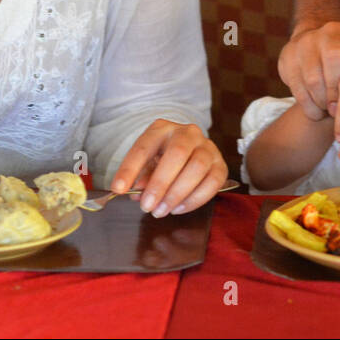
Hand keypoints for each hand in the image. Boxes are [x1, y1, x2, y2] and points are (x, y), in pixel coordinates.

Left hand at [111, 121, 225, 216]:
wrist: (191, 153)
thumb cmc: (163, 160)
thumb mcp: (147, 164)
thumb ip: (141, 176)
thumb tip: (137, 192)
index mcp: (163, 129)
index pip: (145, 146)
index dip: (130, 168)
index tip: (118, 189)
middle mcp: (188, 133)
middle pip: (178, 154)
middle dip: (160, 183)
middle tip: (147, 206)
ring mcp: (208, 148)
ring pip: (197, 168)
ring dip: (177, 194)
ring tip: (161, 211)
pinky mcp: (221, 165)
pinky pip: (213, 182)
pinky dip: (195, 199)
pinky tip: (179, 209)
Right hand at [278, 21, 339, 116]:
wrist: (317, 44)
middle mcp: (335, 31)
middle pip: (334, 57)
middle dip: (337, 90)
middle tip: (339, 109)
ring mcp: (309, 40)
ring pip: (313, 76)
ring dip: (322, 101)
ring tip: (328, 111)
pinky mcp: (289, 53)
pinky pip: (296, 84)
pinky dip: (308, 104)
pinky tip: (316, 109)